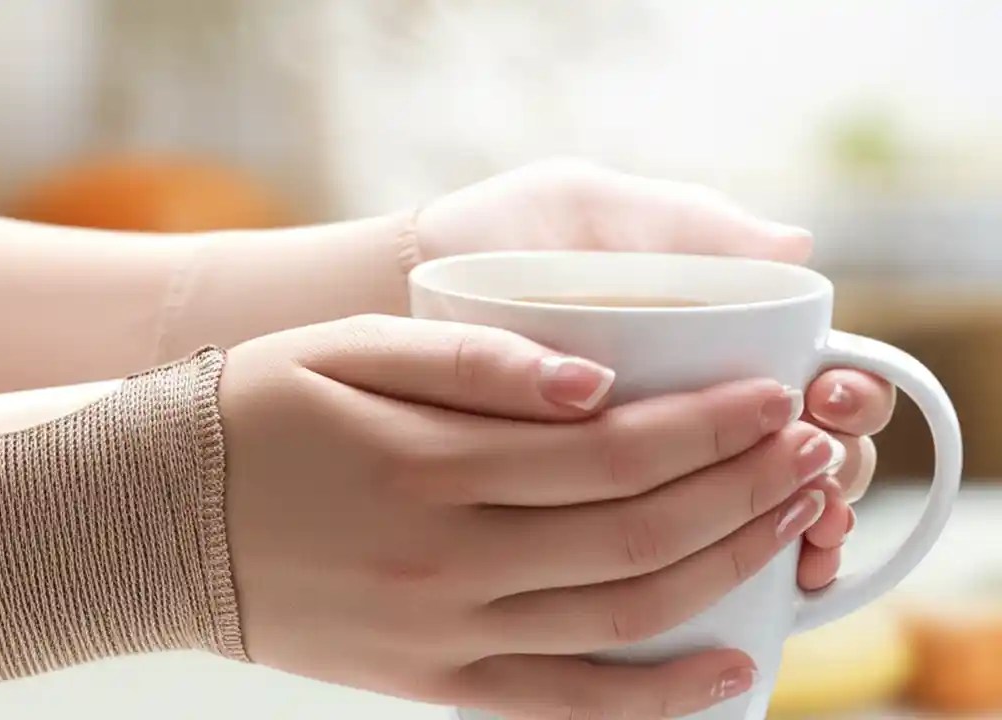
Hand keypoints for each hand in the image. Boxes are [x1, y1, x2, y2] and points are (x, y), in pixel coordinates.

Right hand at [221, 314, 842, 718]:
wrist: (150, 525)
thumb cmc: (248, 417)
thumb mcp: (344, 354)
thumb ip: (472, 364)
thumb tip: (593, 382)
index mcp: (431, 464)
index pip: (611, 452)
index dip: (707, 426)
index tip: (770, 399)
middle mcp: (449, 558)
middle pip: (637, 533)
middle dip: (742, 489)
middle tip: (810, 451)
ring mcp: (441, 631)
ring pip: (619, 615)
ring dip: (723, 569)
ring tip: (792, 525)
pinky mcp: (425, 680)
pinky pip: (557, 703)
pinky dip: (649, 696)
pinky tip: (723, 668)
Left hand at [415, 158, 895, 588]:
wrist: (384, 291)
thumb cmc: (493, 238)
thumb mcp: (579, 209)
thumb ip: (675, 220)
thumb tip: (795, 249)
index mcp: (705, 343)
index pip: (809, 388)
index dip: (849, 401)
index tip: (833, 399)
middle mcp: (686, 417)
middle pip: (791, 467)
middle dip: (828, 478)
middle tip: (816, 468)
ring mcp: (642, 476)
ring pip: (746, 530)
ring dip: (789, 542)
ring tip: (804, 543)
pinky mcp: (584, 522)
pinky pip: (663, 573)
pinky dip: (713, 587)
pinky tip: (750, 596)